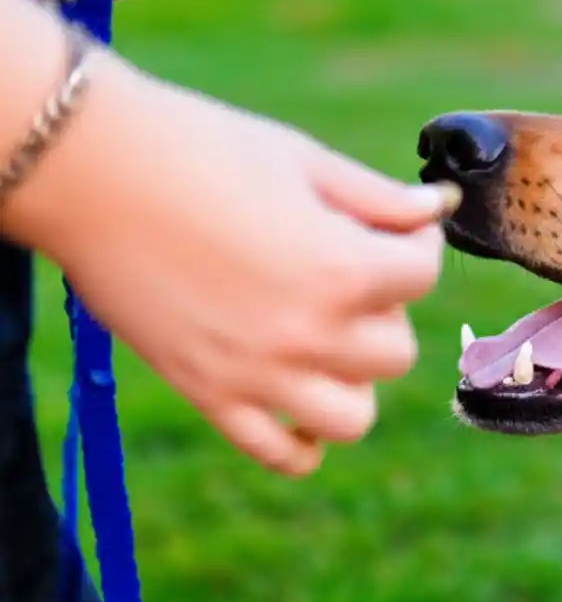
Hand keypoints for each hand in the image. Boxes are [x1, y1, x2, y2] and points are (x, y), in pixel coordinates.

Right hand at [6, 54, 456, 475]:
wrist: (90, 171)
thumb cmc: (200, 148)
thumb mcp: (302, 160)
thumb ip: (378, 198)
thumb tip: (432, 209)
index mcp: (343, 269)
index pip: (424, 275)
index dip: (418, 244)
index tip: (398, 228)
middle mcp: (310, 333)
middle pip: (396, 351)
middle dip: (385, 310)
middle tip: (349, 273)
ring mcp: (259, 375)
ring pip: (355, 417)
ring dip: (354, 380)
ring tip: (328, 338)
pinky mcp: (210, 395)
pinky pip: (282, 453)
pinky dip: (302, 441)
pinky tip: (299, 399)